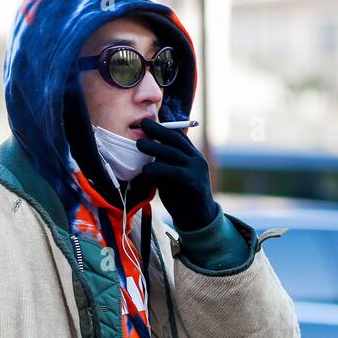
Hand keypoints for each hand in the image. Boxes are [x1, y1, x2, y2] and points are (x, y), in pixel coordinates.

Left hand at [135, 117, 217, 232]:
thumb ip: (163, 164)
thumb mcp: (171, 177)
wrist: (198, 219)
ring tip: (139, 143)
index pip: (179, 135)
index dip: (165, 125)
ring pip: (173, 153)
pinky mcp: (193, 182)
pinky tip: (146, 169)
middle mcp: (196, 159)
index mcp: (192, 155)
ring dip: (155, 147)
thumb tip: (146, 152)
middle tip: (143, 124)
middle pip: (176, 140)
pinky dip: (159, 169)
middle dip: (159, 130)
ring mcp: (197, 169)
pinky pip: (174, 172)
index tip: (150, 119)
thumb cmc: (182, 197)